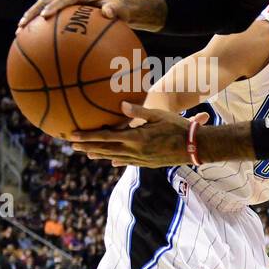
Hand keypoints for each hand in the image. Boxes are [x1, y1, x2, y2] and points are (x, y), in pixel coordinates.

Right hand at [17, 0, 165, 32]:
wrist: (119, 10)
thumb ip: (115, 9)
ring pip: (41, 11)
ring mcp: (64, 6)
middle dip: (32, 14)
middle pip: (44, 2)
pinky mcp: (63, 15)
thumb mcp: (121, 10)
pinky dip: (40, 32)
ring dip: (30, 21)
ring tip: (19, 35)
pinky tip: (32, 47)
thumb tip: (108, 12)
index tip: (46, 16)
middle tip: (22, 26)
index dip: (54, 7)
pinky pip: (49, 23)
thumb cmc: (121, 11)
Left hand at [70, 102, 191, 166]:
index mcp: (136, 138)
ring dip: (100, 155)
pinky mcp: (149, 163)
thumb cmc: (179, 127)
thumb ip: (139, 111)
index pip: (106, 138)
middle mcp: (136, 151)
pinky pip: (128, 162)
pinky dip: (117, 160)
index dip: (88, 137)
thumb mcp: (159, 115)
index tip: (72, 136)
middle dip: (88, 147)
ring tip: (87, 153)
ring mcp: (142, 159)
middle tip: (72, 146)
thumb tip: (121, 105)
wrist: (196, 147)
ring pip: (115, 157)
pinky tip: (112, 161)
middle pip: (106, 149)